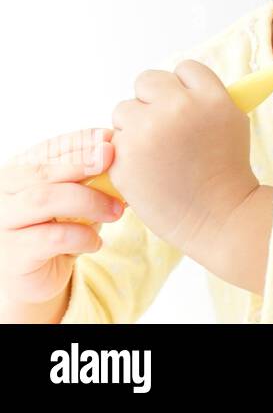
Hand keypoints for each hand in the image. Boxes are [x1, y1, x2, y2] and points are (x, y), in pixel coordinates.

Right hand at [0, 128, 123, 307]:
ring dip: (88, 201)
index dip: (78, 141)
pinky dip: (82, 236)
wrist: (38, 277)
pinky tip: (96, 242)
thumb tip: (118, 151)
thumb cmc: (59, 229)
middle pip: (41, 171)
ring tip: (116, 211)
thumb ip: (87, 176)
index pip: (47, 149)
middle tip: (113, 161)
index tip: (109, 138)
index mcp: (18, 173)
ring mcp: (3, 223)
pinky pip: (52, 238)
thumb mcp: (74, 198)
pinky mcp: (12, 254)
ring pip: (44, 200)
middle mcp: (3, 194)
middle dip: (82, 163)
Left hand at [110, 60, 258, 255]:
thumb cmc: (226, 171)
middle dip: (152, 100)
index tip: (186, 105)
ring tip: (156, 152)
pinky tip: (147, 169)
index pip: (184, 68)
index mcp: (210, 98)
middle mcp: (178, 108)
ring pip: (123, 109)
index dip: (183, 87)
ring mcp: (147, 133)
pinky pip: (113, 141)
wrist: (217, 215)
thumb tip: (180, 84)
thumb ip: (206, 98)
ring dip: (134, 126)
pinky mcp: (123, 157)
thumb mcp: (232, 121)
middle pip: (147, 81)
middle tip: (165, 127)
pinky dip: (125, 153)